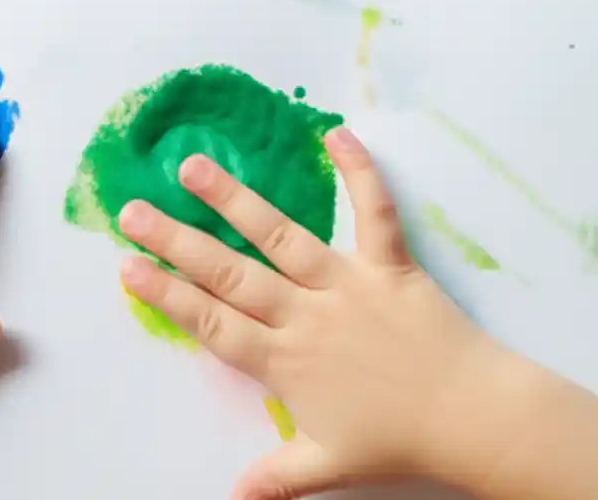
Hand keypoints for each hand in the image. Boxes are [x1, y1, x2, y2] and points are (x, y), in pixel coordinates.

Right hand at [116, 127, 540, 497]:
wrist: (471, 418)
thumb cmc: (397, 440)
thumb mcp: (326, 465)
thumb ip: (274, 477)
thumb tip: (231, 497)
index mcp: (284, 362)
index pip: (211, 324)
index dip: (166, 295)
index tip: (127, 267)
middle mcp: (305, 316)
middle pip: (229, 274)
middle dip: (176, 242)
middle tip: (133, 211)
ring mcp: (346, 285)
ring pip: (281, 236)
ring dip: (235, 200)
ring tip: (195, 167)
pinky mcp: (389, 265)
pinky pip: (373, 213)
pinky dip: (359, 173)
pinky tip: (337, 133)